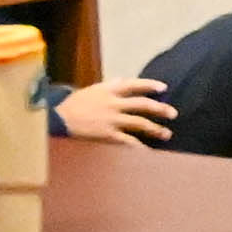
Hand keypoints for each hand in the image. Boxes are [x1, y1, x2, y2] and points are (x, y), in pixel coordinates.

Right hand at [55, 75, 175, 144]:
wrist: (57, 120)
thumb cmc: (73, 105)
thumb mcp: (91, 90)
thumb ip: (109, 85)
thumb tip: (122, 79)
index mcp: (108, 90)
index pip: (134, 84)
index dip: (150, 85)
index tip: (164, 88)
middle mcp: (113, 103)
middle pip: (142, 104)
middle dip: (160, 109)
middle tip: (173, 114)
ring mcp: (111, 119)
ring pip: (140, 123)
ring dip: (155, 129)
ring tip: (166, 134)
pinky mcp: (108, 134)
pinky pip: (128, 141)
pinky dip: (139, 147)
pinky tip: (148, 152)